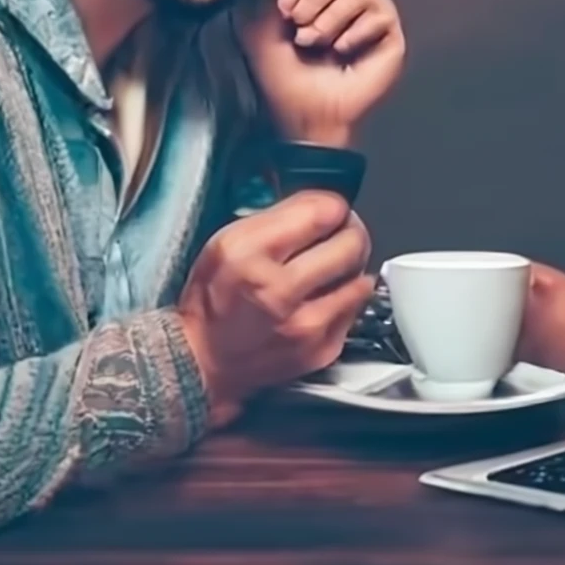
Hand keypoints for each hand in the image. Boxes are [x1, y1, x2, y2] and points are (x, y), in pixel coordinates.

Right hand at [176, 190, 374, 427]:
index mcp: (251, 254)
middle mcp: (279, 290)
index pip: (325, 211)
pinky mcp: (322, 348)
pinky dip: (346, 297)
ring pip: (362, 275)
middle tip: (337, 235)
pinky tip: (325, 296)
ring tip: (331, 267)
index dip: (332, 207)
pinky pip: (356, 308)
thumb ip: (280, 215)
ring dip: (350, 266)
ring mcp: (305, 325)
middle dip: (348, 232)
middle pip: (352, 241)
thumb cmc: (214, 297)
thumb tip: (326, 203)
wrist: (203, 361)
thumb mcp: (228, 240)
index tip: (328, 212)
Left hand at [231, 0, 405, 144]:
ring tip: (313, 43)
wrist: (303, 111)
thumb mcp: (254, 14)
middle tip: (292, 20)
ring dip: (324, 19)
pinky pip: (373, 11)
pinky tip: (340, 52)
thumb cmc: (278, 66)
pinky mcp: (389, 26)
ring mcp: (370, 0)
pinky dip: (349, 35)